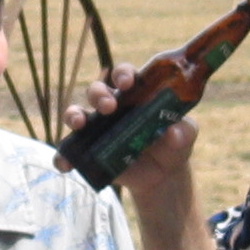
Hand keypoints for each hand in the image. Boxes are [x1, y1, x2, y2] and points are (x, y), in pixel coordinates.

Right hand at [55, 64, 197, 195]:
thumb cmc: (174, 143)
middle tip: (109, 107)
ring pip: (76, 113)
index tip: (127, 83)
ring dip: (74, 115)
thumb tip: (172, 132)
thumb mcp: (186, 134)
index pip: (124, 75)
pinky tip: (65, 163)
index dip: (122, 75)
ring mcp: (98, 129)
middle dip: (99, 94)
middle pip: (96, 90)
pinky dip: (64, 155)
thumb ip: (183, 131)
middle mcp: (113, 107)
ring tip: (79, 124)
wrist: (164, 174)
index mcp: (135, 94)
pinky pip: (70, 151)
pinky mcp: (89, 152)